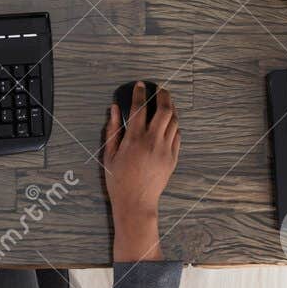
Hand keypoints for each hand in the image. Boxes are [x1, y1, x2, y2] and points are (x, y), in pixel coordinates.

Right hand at [102, 83, 180, 260]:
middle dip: (163, 96)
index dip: (140, 93)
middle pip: (165, 110)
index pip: (140, 108)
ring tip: (166, 103)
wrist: (136, 202)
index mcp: (134, 139)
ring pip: (174, 122)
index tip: (140, 85)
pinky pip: (177, 136)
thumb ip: (113, 129)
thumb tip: (114, 109)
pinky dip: (174, 125)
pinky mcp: (172, 158)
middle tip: (160, 89)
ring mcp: (165, 150)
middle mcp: (153, 141)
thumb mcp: (109, 154)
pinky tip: (169, 123)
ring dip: (171, 109)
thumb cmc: (118, 180)